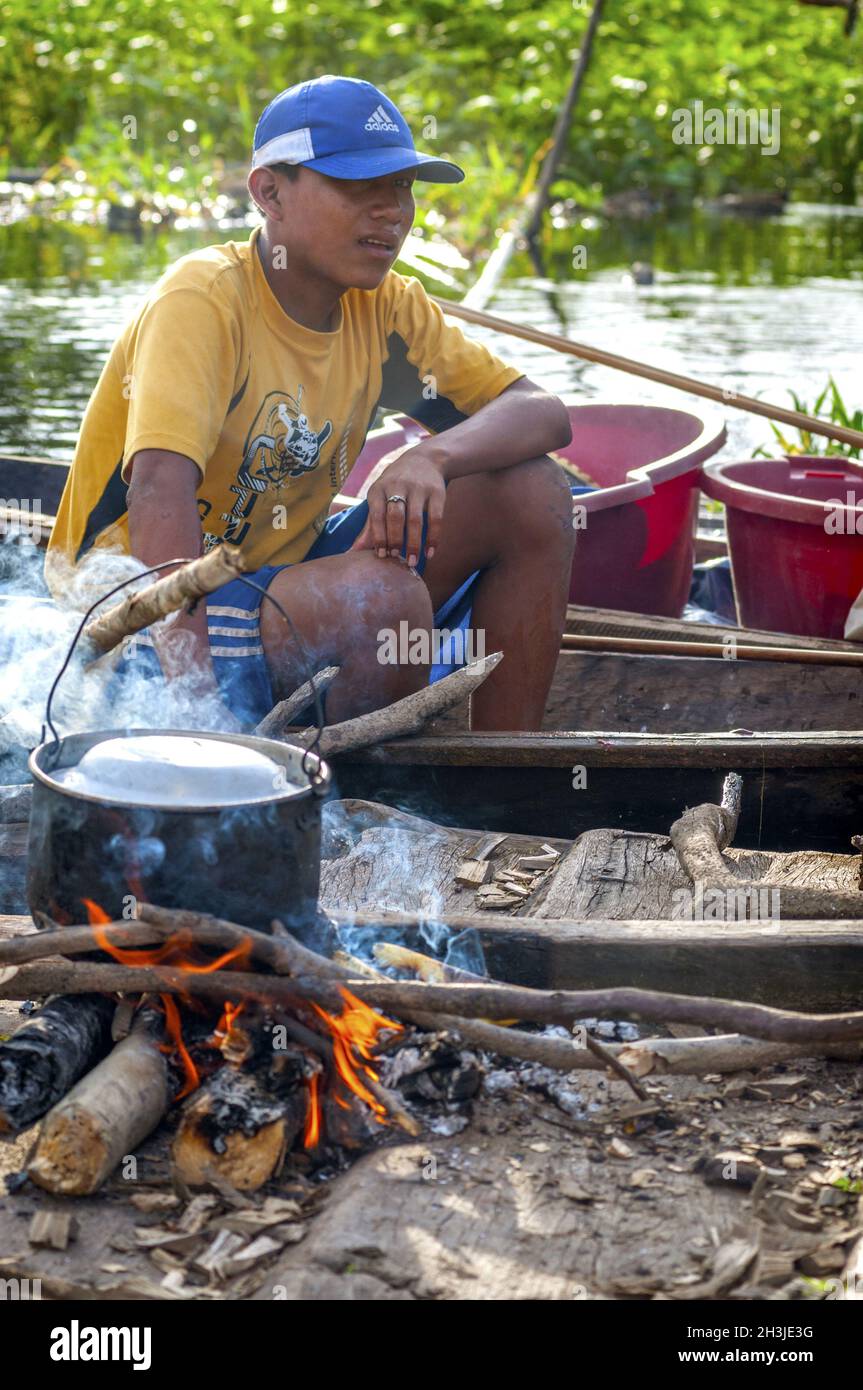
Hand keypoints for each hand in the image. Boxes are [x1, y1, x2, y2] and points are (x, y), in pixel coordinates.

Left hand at [351, 444, 445, 566]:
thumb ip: (370, 525)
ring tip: (413, 562)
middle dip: (395, 540)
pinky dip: (433, 538)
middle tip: (396, 559)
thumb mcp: (380, 498)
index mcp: (379, 488)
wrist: (425, 459)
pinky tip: (430, 553)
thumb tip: (354, 551)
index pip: (377, 515)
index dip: (379, 536)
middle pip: (395, 517)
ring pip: (415, 520)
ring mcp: (419, 488)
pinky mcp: (437, 492)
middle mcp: (398, 485)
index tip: (381, 555)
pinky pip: (436, 519)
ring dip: (414, 543)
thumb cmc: (396, 485)